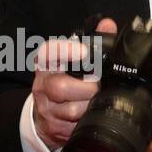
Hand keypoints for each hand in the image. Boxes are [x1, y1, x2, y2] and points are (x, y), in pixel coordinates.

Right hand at [30, 17, 118, 150]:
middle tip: (98, 87)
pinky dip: (86, 121)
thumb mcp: (74, 59)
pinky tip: (90, 114)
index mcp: (46, 62)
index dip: (66, 51)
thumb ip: (93, 40)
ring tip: (96, 101)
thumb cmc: (65, 80)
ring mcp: (46, 107)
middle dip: (86, 88)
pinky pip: (73, 126)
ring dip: (89, 106)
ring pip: (69, 110)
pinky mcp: (52, 126)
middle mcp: (43, 84)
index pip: (49, 52)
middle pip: (60, 87)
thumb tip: (108, 25)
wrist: (46, 112)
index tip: (84, 52)